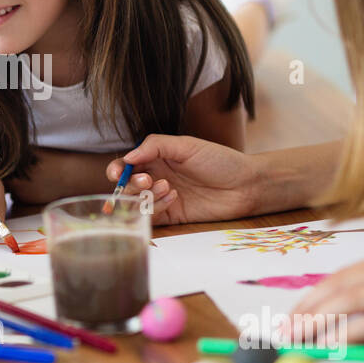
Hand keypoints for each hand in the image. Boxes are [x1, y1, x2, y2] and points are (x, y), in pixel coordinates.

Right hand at [105, 134, 261, 224]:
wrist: (246, 185)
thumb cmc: (220, 160)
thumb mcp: (187, 145)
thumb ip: (155, 146)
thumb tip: (128, 157)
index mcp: (157, 158)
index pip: (126, 165)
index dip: (117, 170)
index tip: (118, 174)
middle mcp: (156, 177)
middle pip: (127, 185)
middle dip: (131, 184)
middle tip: (147, 180)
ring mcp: (163, 197)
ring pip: (137, 203)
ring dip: (145, 196)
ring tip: (168, 187)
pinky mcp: (172, 216)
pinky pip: (152, 217)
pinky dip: (156, 208)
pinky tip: (173, 198)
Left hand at [284, 250, 363, 342]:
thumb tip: (359, 312)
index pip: (344, 275)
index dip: (314, 295)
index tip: (293, 314)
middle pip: (338, 286)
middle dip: (305, 309)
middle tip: (282, 330)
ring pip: (349, 301)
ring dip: (316, 321)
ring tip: (294, 338)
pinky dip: (347, 333)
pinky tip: (330, 345)